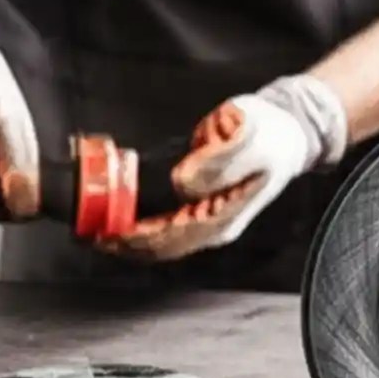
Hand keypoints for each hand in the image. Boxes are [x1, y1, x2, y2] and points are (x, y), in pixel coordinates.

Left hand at [97, 76, 346, 261]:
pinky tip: (118, 216)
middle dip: (123, 243)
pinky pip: (164, 224)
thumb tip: (182, 183)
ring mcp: (207, 220)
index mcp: (223, 217)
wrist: (290, 130)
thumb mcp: (247, 135)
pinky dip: (139, 223)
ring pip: (160, 240)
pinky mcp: (200, 208)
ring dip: (127, 237)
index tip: (106, 233)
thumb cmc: (270, 132)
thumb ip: (216, 161)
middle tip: (87, 232)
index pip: (170, 238)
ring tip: (93, 229)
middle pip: (160, 247)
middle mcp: (213, 227)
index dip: (135, 239)